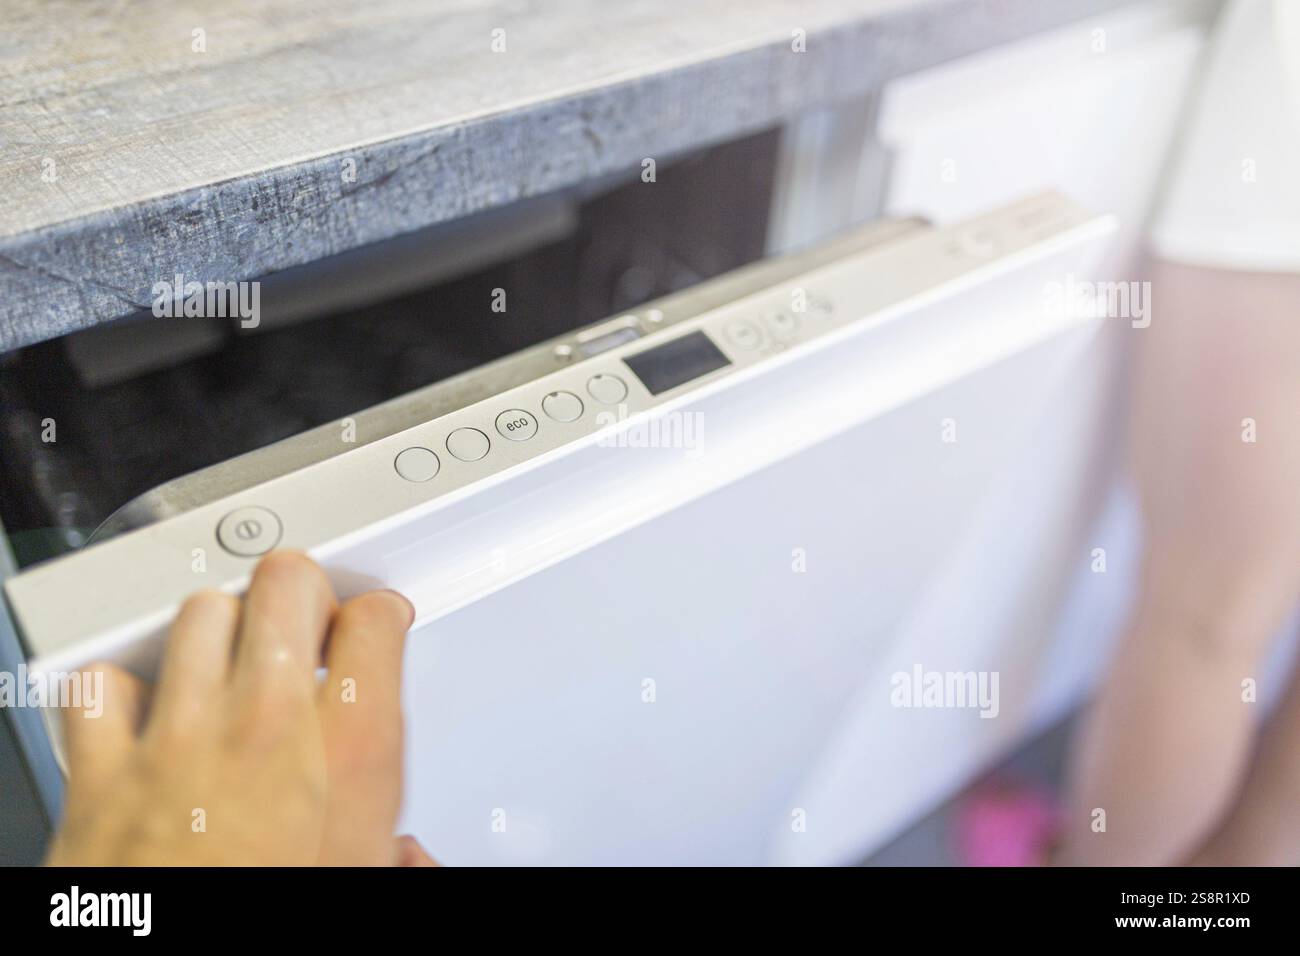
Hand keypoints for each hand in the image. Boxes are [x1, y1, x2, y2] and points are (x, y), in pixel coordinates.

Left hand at [46, 550, 435, 865]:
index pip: (377, 621)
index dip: (380, 615)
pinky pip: (106, 684)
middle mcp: (269, 727)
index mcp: (353, 751)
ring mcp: (181, 740)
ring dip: (220, 627)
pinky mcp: (102, 768)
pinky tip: (145, 709)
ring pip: (201, 613)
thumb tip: (407, 859)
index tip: (374, 626)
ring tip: (230, 655)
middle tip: (305, 620)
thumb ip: (394, 850)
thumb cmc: (275, 914)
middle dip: (302, 591)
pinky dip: (123, 690)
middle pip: (289, 584)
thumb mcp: (363, 872)